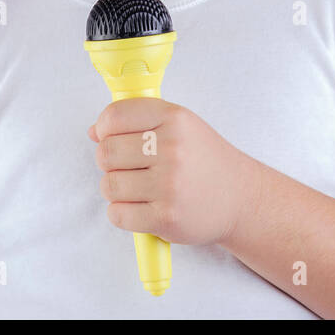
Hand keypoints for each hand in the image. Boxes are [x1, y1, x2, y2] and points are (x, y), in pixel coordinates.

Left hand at [87, 97, 259, 245]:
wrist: (240, 198)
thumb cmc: (203, 159)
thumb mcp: (179, 125)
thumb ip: (138, 121)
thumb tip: (94, 132)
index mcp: (174, 119)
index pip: (114, 116)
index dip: (104, 128)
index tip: (110, 135)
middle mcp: (173, 149)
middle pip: (106, 152)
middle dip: (110, 161)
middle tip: (128, 166)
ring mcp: (170, 185)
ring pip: (109, 185)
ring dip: (115, 189)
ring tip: (137, 187)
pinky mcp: (166, 218)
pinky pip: (117, 214)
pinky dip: (122, 213)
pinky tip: (141, 207)